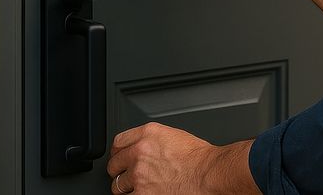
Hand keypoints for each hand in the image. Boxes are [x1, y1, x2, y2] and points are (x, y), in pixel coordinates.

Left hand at [107, 123, 256, 193]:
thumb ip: (152, 140)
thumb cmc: (198, 158)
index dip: (118, 152)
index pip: (118, 142)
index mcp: (148, 134)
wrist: (208, 174)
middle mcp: (139, 152)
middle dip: (120, 171)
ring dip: (127, 187)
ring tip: (140, 187)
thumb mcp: (173, 136)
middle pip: (114, 164)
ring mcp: (138, 175)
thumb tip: (141, 148)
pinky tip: (147, 193)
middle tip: (128, 175)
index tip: (120, 158)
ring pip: (118, 185)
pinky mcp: (142, 194)